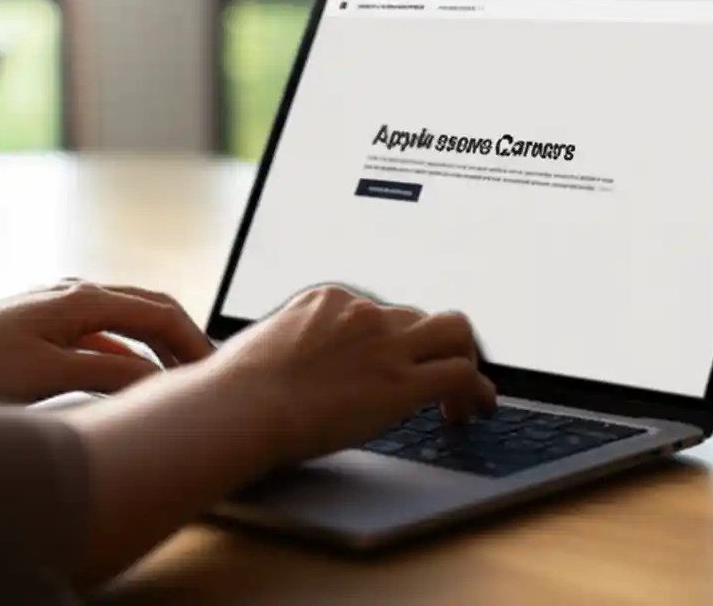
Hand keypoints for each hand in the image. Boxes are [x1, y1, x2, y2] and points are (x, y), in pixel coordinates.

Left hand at [0, 280, 213, 401]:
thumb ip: (110, 376)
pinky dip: (128, 356)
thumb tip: (162, 385)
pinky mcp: (46, 328)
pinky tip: (130, 381)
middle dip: (184, 340)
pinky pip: (103, 337)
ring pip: (128, 323)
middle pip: (151, 310)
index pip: (162, 314)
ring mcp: (60, 309)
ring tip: (179, 380)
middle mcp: (77, 295)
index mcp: (84, 300)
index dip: (196, 344)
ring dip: (157, 349)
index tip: (218, 375)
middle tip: (210, 376)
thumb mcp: (48, 375)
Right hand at [212, 285, 496, 464]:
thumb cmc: (234, 391)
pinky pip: (462, 374)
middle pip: (418, 319)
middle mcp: (363, 312)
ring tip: (466, 395)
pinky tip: (476, 410)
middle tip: (433, 378)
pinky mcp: (401, 379)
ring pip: (454, 332)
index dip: (392, 341)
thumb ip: (290, 351)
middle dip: (428, 349)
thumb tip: (287, 373)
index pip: (378, 311)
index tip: (394, 362)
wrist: (242, 407)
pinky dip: (478, 391)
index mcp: (328, 301)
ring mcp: (385, 343)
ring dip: (465, 359)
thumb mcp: (262, 350)